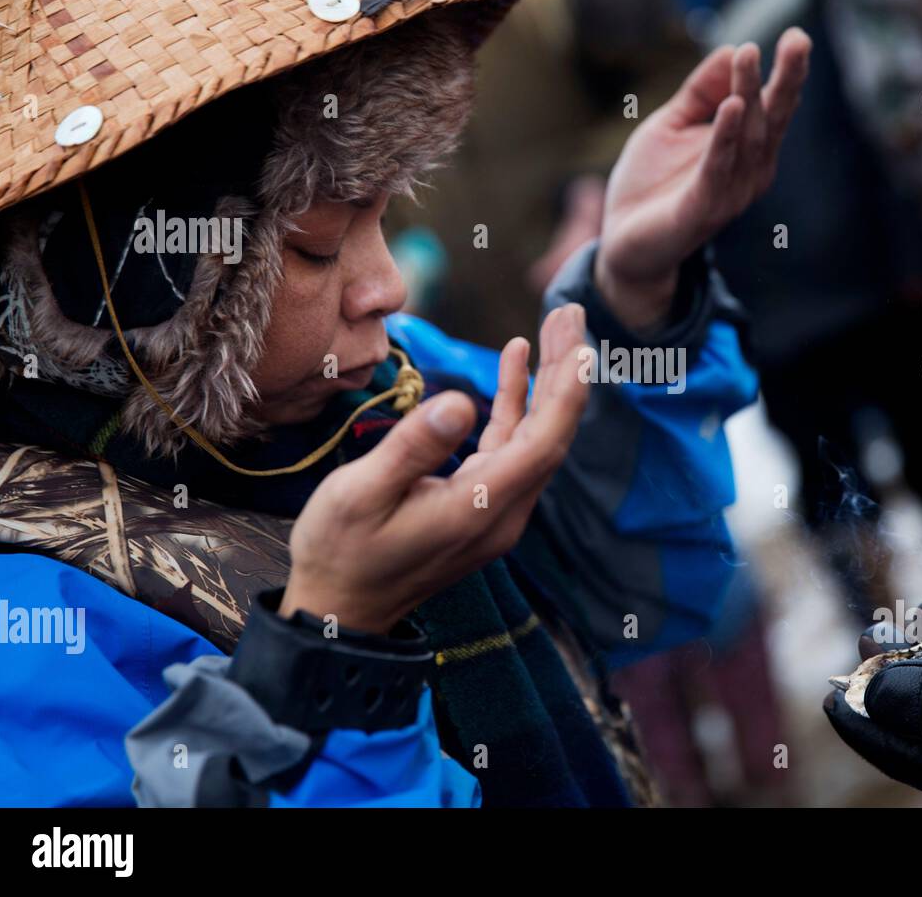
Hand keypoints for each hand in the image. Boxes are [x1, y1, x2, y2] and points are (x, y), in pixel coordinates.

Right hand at [280, 304, 590, 633]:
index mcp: (480, 508)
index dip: (566, 392)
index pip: (542, 443)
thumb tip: (459, 400)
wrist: (339, 611)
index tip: (582, 344)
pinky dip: (515, 404)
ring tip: (554, 326)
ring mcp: (495, 509)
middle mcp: (502, 511)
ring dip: (545, 383)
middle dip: (564, 372)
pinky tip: (516, 362)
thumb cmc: (341, 550)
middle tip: (570, 312)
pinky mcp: (481, 504)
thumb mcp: (362, 494)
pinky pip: (511, 447)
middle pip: (550, 434)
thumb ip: (413, 447)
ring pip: (535, 438)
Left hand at [596, 27, 811, 328]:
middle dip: (786, 79)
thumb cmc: (651, 185)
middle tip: (799, 39)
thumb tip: (729, 49)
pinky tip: (730, 107)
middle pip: (771, 120)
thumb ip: (698, 92)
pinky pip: (717, 170)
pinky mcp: (701, 210)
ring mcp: (728, 193)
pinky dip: (724, 139)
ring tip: (748, 56)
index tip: (797, 35)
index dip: (786, 73)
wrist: (623, 243)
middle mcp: (747, 172)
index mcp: (745, 150)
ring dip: (747, 95)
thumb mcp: (671, 126)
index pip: (772, 107)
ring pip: (746, 139)